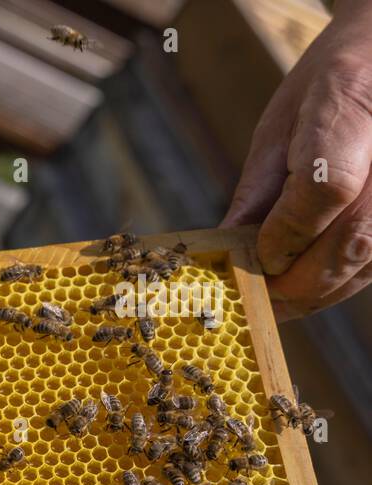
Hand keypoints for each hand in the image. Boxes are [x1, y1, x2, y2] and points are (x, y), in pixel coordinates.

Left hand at [221, 1, 371, 321]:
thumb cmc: (332, 83)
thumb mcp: (282, 123)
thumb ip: (259, 190)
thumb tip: (225, 253)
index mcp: (350, 105)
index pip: (326, 188)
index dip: (286, 234)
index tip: (253, 258)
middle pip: (354, 238)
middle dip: (297, 283)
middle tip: (254, 304)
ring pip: (371, 259)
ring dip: (321, 291)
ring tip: (278, 301)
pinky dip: (346, 278)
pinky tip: (314, 281)